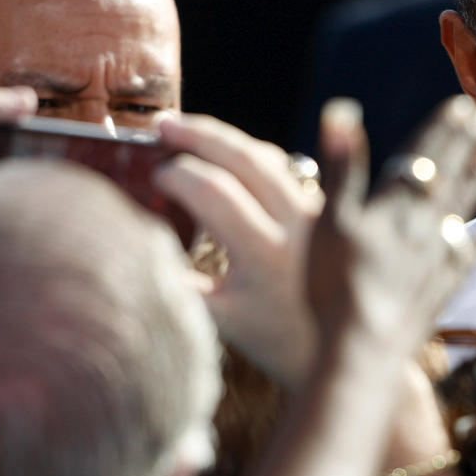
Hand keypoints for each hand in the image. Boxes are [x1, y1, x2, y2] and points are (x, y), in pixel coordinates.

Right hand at [155, 115, 323, 388]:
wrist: (338, 348)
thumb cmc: (273, 338)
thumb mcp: (220, 319)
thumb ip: (179, 284)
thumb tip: (137, 244)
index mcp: (265, 256)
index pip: (213, 192)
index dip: (177, 176)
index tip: (154, 177)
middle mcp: (297, 226)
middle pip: (244, 160)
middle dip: (199, 136)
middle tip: (163, 126)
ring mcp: (317, 213)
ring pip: (269, 157)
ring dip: (227, 138)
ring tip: (188, 129)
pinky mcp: (326, 210)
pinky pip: (286, 168)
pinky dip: (252, 154)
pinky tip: (229, 152)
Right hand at [308, 95, 475, 354]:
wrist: (362, 347)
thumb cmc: (336, 284)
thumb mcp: (328, 220)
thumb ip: (340, 165)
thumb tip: (343, 109)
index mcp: (393, 206)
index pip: (422, 157)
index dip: (441, 128)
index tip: (462, 103)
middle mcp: (422, 226)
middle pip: (448, 176)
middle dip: (465, 142)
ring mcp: (436, 259)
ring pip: (463, 207)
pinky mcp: (441, 290)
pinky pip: (468, 257)